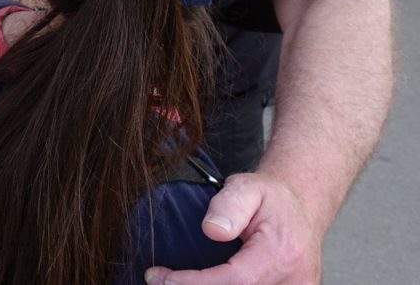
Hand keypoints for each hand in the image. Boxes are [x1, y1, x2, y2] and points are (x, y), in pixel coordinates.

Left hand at [143, 172, 320, 284]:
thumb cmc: (272, 197)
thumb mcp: (248, 187)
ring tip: (176, 281)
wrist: (301, 207)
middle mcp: (294, 282)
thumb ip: (229, 204)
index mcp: (282, 254)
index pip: (236, 281)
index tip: (163, 278)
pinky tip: (202, 283)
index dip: (196, 284)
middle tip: (161, 280)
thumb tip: (211, 230)